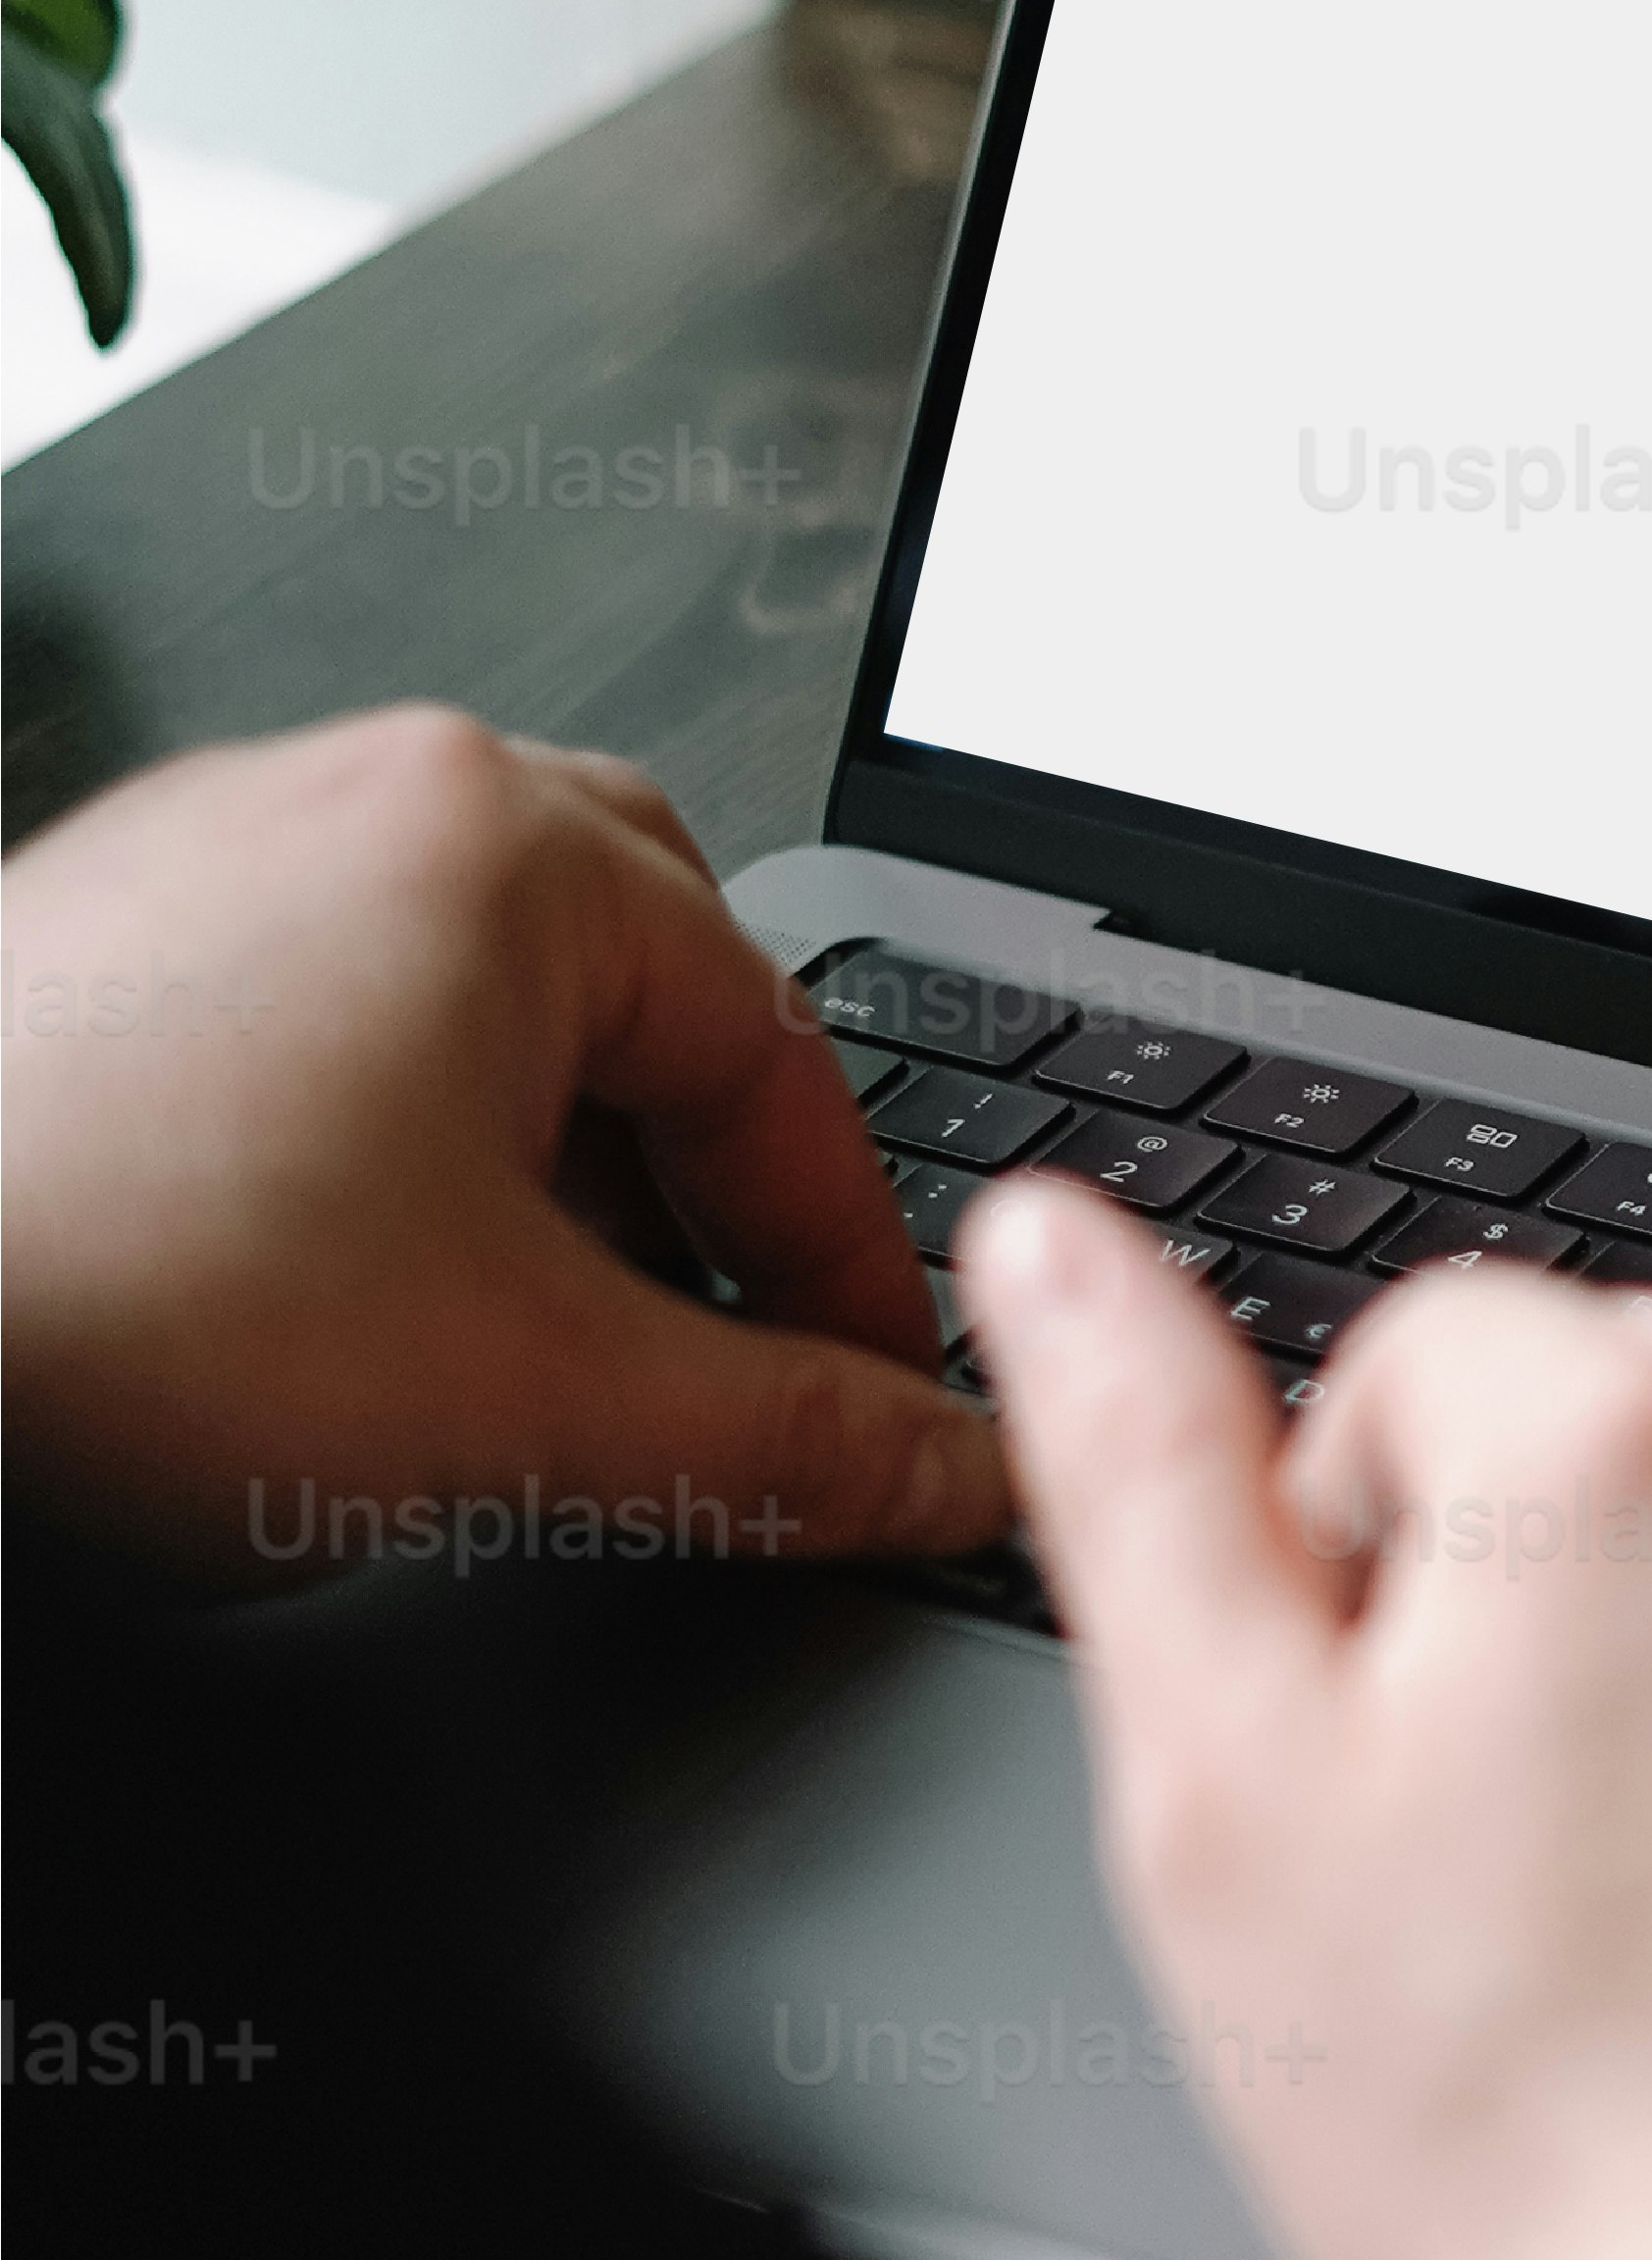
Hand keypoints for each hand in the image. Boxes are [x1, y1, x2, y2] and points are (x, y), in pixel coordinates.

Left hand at [0, 705, 1003, 1576]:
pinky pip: (318, 1018)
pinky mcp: (97, 946)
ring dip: (543, 1163)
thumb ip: (782, 1437)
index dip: (850, 1259)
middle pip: (643, 982)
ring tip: (526, 1334)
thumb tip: (946, 1462)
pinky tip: (341, 1297)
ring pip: (472, 996)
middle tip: (727, 1333)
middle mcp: (360, 797)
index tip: (876, 1395)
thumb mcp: (526, 1400)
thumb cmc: (109, 1297)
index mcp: (503, 844)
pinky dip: (385, 1151)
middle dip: (704, 1173)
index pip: (783, 1051)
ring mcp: (211, 855)